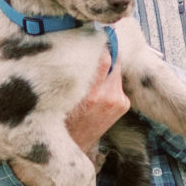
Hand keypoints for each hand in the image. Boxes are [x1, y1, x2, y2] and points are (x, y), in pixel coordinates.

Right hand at [10, 54, 127, 185]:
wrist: (74, 145)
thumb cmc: (61, 117)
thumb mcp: (61, 96)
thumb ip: (71, 73)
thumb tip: (77, 46)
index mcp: (91, 93)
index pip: (103, 56)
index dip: (95, 45)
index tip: (88, 39)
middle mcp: (108, 95)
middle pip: (111, 59)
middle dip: (101, 56)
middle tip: (88, 54)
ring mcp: (118, 100)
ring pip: (115, 70)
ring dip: (105, 70)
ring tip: (91, 80)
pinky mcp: (123, 104)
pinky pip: (117, 83)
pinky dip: (109, 82)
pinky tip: (97, 92)